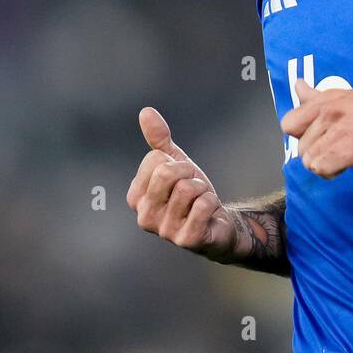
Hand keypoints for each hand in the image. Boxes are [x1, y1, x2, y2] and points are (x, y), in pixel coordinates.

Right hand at [126, 107, 239, 261]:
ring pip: (188, 188)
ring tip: (200, 200)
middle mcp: (144, 216)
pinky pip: (203, 205)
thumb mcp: (176, 163)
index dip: (176, 162)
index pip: (154, 159)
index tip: (180, 177)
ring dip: (202, 189)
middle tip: (193, 186)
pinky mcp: (186, 240)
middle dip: (189, 173)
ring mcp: (164, 231)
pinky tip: (209, 213)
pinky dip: (212, 202)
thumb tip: (146, 112)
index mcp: (136, 196)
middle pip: (166, 173)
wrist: (217, 224)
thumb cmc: (192, 195)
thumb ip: (159, 140)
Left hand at [280, 79, 352, 178]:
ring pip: (309, 160)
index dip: (302, 135)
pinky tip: (346, 166)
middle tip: (339, 149)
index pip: (289, 123)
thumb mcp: (349, 97)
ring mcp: (338, 130)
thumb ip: (318, 97)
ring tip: (345, 158)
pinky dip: (331, 173)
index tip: (320, 138)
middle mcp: (329, 111)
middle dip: (317, 153)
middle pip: (300, 146)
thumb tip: (297, 85)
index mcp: (327, 98)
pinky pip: (321, 168)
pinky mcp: (349, 149)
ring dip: (325, 165)